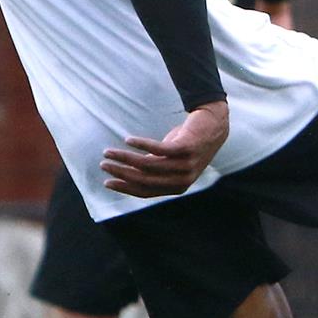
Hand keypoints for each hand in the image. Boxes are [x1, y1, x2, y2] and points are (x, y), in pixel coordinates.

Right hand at [101, 99, 229, 197]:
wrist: (213, 125)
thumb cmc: (187, 144)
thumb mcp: (170, 161)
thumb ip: (154, 170)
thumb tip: (127, 175)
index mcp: (177, 187)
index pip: (145, 192)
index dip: (125, 188)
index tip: (107, 182)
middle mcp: (182, 179)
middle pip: (144, 180)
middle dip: (120, 173)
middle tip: (104, 164)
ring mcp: (185, 164)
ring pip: (147, 165)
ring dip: (125, 157)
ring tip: (109, 151)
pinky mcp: (186, 148)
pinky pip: (158, 149)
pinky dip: (141, 144)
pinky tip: (128, 140)